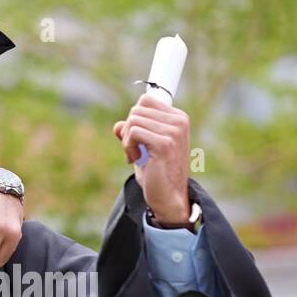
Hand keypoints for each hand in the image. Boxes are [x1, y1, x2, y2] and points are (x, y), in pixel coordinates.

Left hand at [113, 94, 190, 222]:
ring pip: (133, 119)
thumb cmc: (156, 171)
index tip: (137, 139)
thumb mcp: (142, 147)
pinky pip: (133, 132)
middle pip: (137, 109)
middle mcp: (179, 122)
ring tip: (134, 156)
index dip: (134, 119)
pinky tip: (135, 159)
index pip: (145, 100)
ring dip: (127, 140)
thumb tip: (118, 126)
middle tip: (134, 150)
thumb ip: (132, 132)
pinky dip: (127, 146)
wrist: (167, 196)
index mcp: (178, 118)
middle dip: (128, 130)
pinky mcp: (164, 143)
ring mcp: (174, 132)